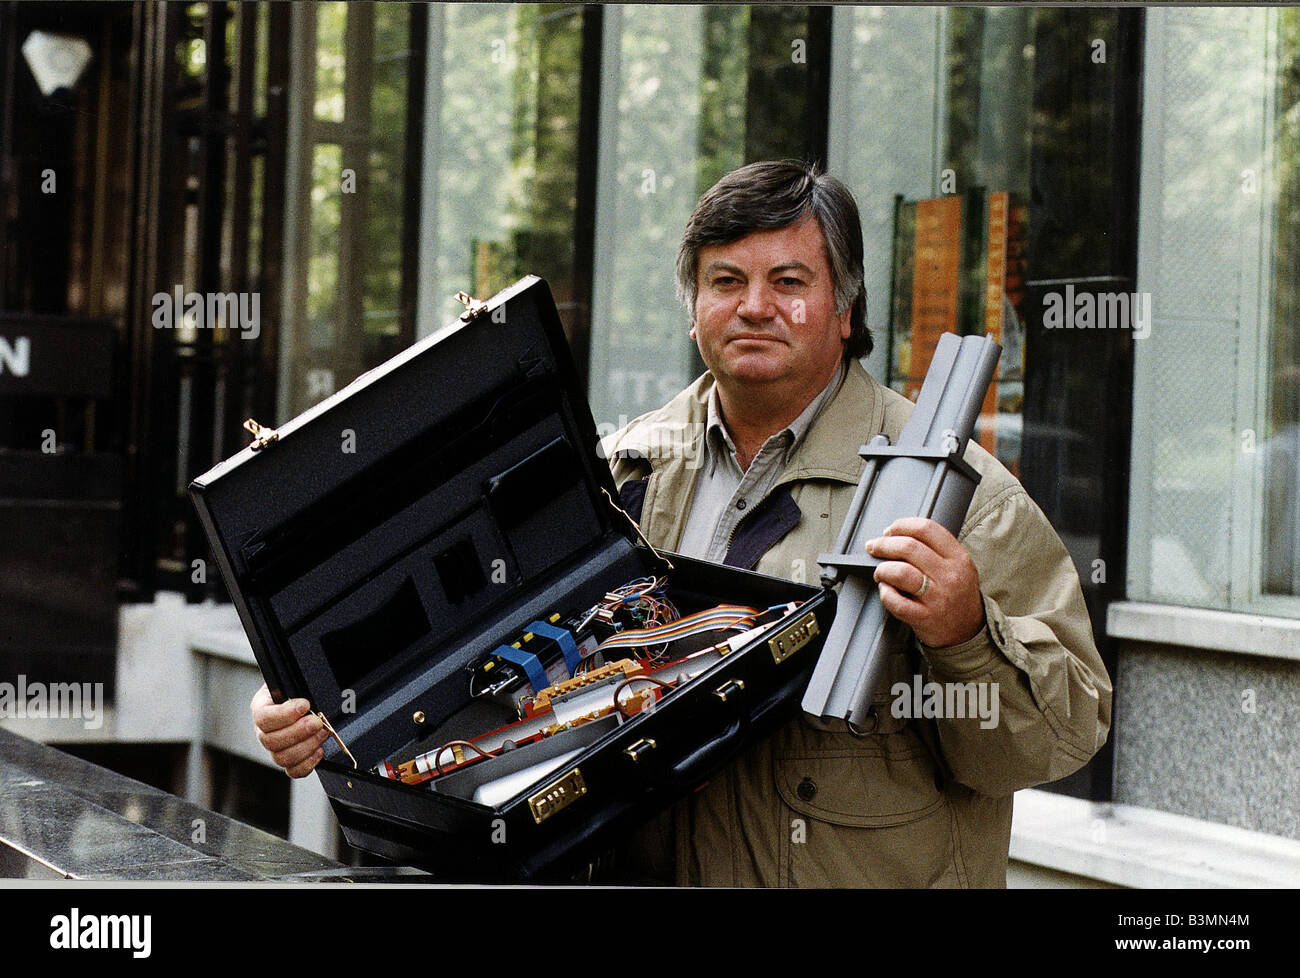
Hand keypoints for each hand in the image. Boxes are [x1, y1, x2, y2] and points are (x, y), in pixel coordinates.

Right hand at [250, 683, 327, 777]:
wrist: (299, 697)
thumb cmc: (295, 688)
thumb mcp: (293, 681)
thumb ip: (295, 687)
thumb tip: (306, 697)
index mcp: (261, 708)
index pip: (263, 717)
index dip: (284, 714)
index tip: (305, 705)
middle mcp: (263, 730)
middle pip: (271, 741)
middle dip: (299, 732)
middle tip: (317, 722)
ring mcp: (274, 748)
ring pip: (281, 758)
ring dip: (306, 746)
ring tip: (322, 733)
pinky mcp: (288, 760)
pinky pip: (293, 771)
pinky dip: (307, 764)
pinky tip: (319, 751)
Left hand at [865, 517, 984, 648]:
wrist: (967, 631)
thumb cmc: (957, 594)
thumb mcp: (959, 566)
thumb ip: (936, 548)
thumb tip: (897, 534)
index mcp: (958, 558)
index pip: (927, 529)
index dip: (902, 525)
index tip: (889, 531)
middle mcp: (949, 576)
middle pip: (909, 547)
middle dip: (884, 544)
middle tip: (874, 547)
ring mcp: (937, 598)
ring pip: (900, 572)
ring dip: (882, 569)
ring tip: (880, 572)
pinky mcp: (924, 618)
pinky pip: (896, 602)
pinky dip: (885, 593)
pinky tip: (885, 590)